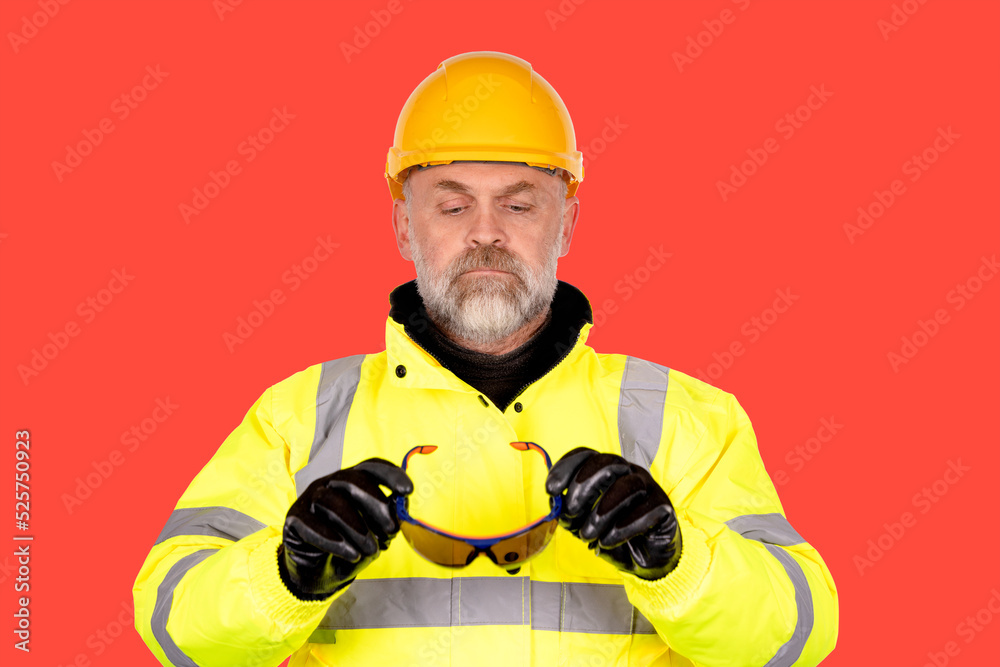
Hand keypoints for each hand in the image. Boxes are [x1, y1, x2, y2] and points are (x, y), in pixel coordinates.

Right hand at [279, 458, 412, 599]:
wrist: (319, 575)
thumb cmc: (350, 548)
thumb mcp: (376, 535)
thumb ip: (389, 517)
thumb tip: (402, 504)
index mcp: (352, 482)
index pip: (370, 467)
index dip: (390, 474)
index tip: (408, 490)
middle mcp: (330, 484)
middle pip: (352, 480)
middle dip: (375, 504)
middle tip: (391, 530)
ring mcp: (309, 498)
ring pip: (331, 501)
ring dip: (356, 527)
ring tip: (371, 550)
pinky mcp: (293, 518)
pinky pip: (311, 523)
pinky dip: (333, 539)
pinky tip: (350, 553)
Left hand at [546, 447, 680, 579]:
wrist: (643, 562)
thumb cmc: (612, 536)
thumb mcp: (582, 524)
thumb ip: (568, 511)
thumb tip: (555, 501)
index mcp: (607, 471)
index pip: (586, 455)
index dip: (566, 467)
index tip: (550, 489)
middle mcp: (628, 473)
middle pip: (607, 463)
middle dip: (583, 488)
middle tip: (570, 514)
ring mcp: (649, 487)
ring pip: (627, 485)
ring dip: (602, 511)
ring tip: (588, 534)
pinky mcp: (664, 506)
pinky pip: (646, 509)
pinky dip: (623, 527)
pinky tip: (608, 541)